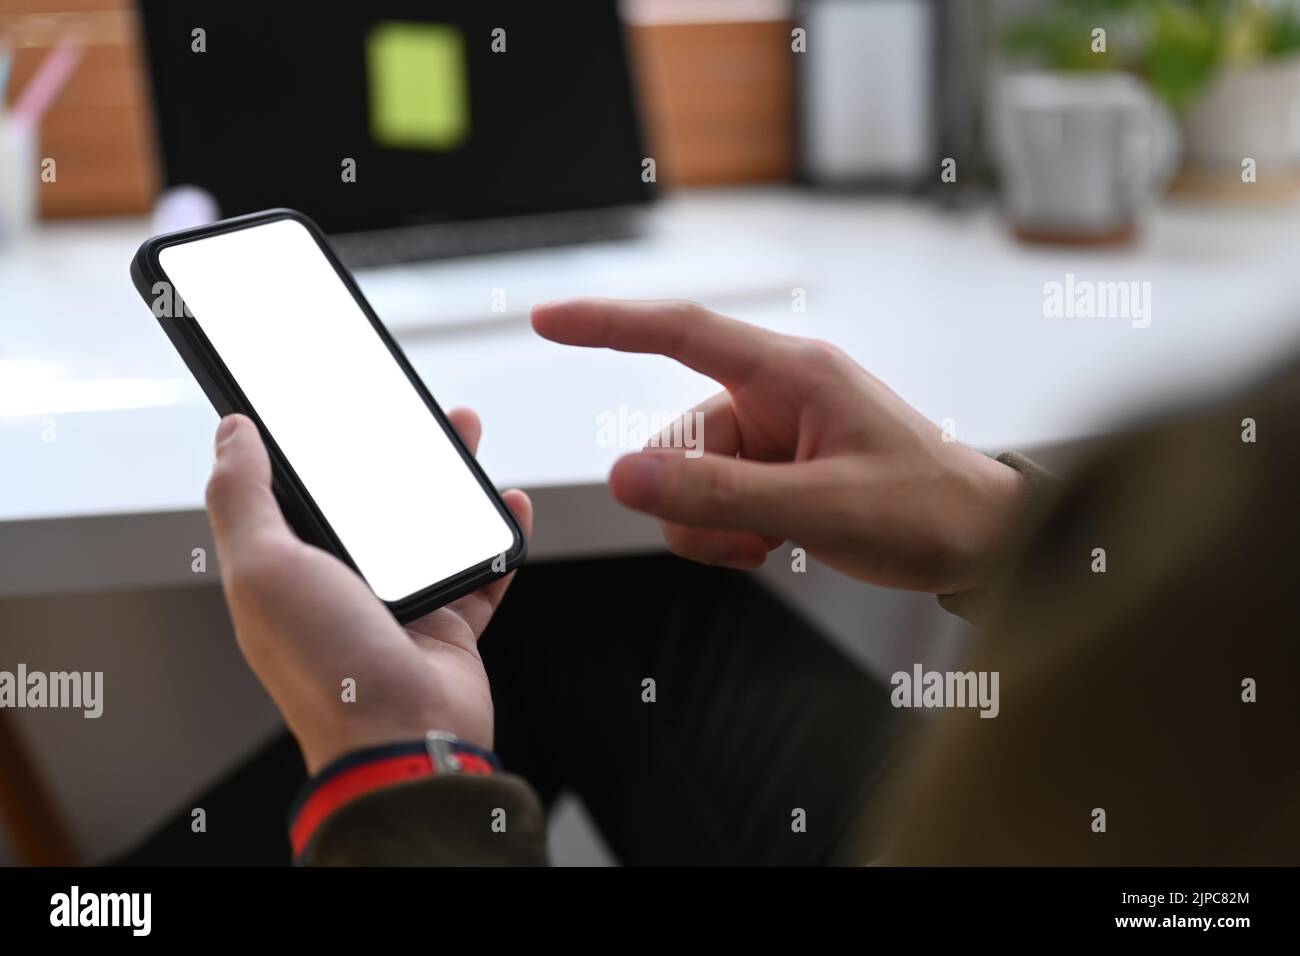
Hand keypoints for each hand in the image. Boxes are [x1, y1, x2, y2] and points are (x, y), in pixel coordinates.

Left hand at [204, 410, 531, 774]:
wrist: (406, 740)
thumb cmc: (329, 668)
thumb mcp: (264, 570)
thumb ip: (241, 497)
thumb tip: (230, 433)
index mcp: (287, 572)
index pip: (293, 495)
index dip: (310, 447)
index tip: (331, 404)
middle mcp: (341, 588)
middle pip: (370, 503)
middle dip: (391, 452)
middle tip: (411, 411)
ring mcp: (399, 607)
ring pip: (429, 527)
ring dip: (450, 481)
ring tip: (466, 438)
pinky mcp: (449, 627)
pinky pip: (480, 572)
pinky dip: (497, 539)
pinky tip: (509, 504)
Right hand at [532, 298, 1022, 594]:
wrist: (985, 543)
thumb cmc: (928, 509)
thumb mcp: (820, 507)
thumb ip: (720, 494)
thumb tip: (627, 476)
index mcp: (792, 374)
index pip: (682, 332)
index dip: (609, 324)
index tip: (548, 319)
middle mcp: (777, 395)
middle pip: (677, 436)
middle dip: (691, 499)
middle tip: (750, 537)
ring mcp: (777, 433)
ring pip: (690, 476)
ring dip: (713, 522)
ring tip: (773, 541)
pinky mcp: (779, 467)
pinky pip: (715, 496)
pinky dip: (728, 531)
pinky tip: (774, 543)